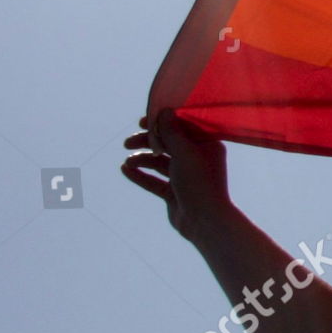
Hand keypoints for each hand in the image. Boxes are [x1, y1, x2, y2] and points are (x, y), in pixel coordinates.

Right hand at [121, 109, 230, 241]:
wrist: (204, 221)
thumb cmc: (198, 182)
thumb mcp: (184, 152)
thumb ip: (171, 132)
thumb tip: (164, 110)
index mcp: (206, 145)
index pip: (182, 127)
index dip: (162, 123)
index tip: (142, 122)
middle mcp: (197, 159)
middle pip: (168, 145)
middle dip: (147, 142)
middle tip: (127, 142)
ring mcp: (186, 177)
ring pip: (160, 163)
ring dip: (142, 159)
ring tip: (128, 162)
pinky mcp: (175, 194)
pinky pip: (155, 181)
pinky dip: (141, 175)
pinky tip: (125, 170)